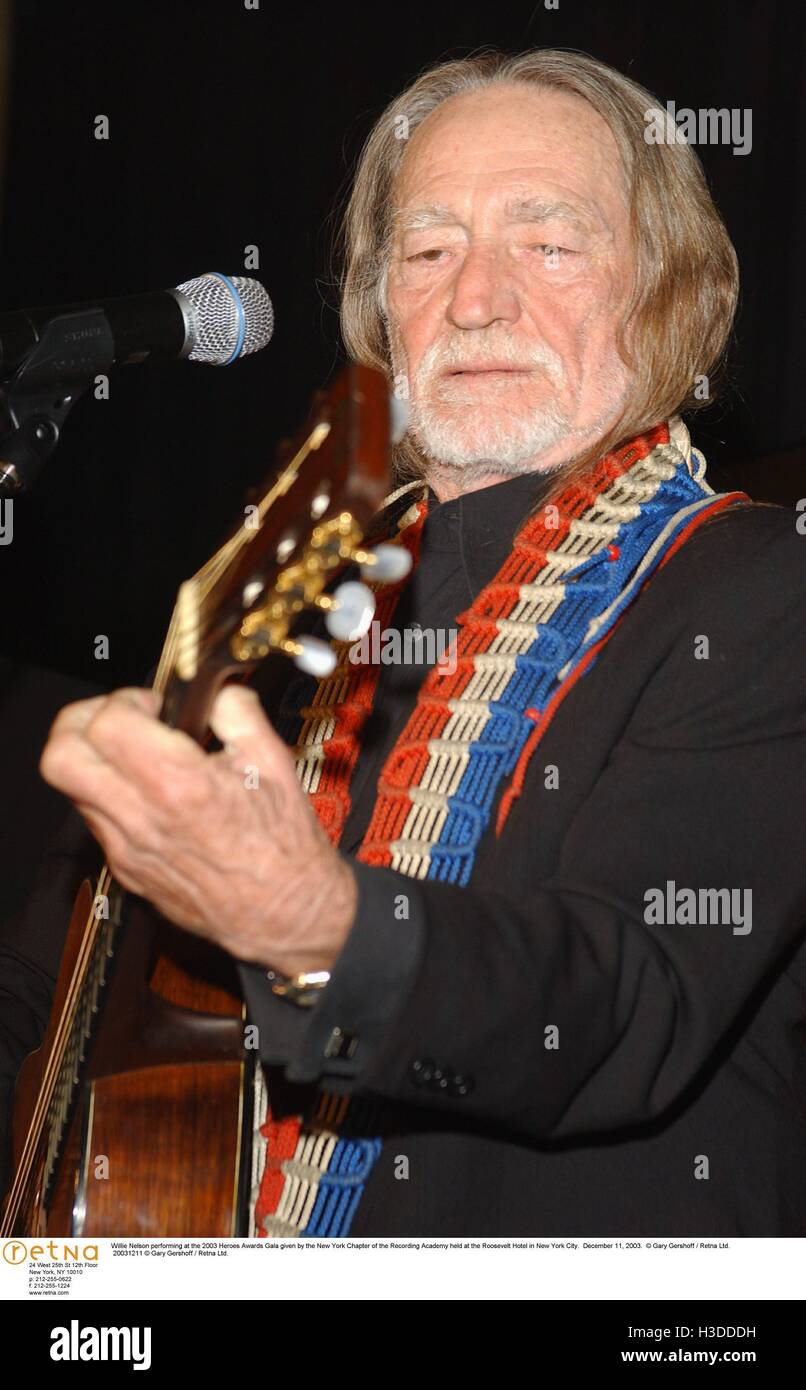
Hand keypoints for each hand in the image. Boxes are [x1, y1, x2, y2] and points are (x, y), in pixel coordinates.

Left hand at [39, 684, 356, 972]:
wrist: (284, 912)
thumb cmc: (283, 845)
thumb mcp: (273, 761)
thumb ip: (237, 711)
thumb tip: (214, 689)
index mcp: (179, 786)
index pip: (107, 724)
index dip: (124, 700)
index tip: (151, 703)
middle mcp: (141, 819)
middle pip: (59, 758)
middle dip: (79, 723)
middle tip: (115, 718)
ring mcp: (126, 849)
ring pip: (71, 789)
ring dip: (94, 758)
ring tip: (135, 754)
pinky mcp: (125, 869)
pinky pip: (95, 819)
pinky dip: (109, 793)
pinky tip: (148, 791)